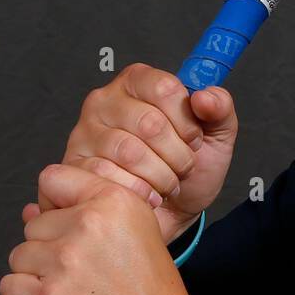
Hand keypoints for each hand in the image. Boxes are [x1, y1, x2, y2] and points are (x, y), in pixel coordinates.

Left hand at [0, 164, 199, 294]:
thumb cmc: (150, 291)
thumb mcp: (138, 230)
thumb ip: (88, 211)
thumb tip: (30, 210)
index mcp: (115, 201)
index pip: (53, 179)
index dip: (55, 204)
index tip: (66, 225)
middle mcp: (89, 225)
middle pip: (34, 225)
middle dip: (49, 247)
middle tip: (81, 270)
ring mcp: (65, 262)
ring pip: (19, 256)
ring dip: (36, 273)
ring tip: (69, 289)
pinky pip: (10, 287)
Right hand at [40, 62, 238, 244]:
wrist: (172, 213)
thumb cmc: (191, 168)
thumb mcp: (216, 135)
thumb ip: (220, 108)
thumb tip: (204, 96)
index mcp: (138, 82)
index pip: (164, 88)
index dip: (187, 121)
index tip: (193, 138)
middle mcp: (106, 100)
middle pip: (149, 123)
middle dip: (177, 154)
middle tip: (181, 166)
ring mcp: (85, 132)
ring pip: (129, 152)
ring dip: (160, 176)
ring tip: (166, 182)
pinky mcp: (74, 165)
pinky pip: (108, 177)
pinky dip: (139, 192)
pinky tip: (147, 195)